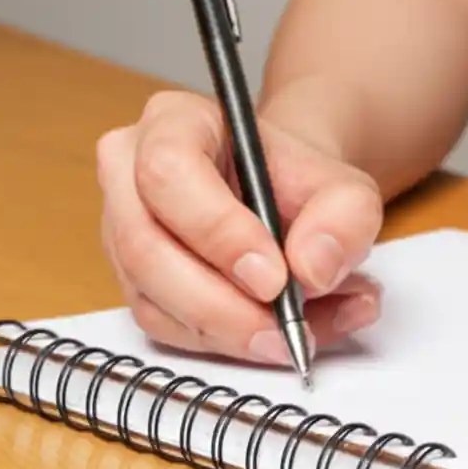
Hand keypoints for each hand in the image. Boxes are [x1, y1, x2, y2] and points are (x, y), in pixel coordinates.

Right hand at [95, 91, 383, 364]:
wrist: (288, 205)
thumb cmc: (300, 187)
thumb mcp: (346, 190)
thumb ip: (344, 219)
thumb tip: (313, 269)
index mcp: (173, 123)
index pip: (169, 172)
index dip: (217, 231)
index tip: (273, 277)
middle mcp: (129, 174)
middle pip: (145, 247)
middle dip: (220, 304)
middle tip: (282, 330)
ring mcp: (121, 234)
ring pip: (153, 300)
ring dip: (229, 333)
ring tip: (298, 336)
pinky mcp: (135, 286)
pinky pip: (167, 330)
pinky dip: (227, 346)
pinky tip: (281, 339)